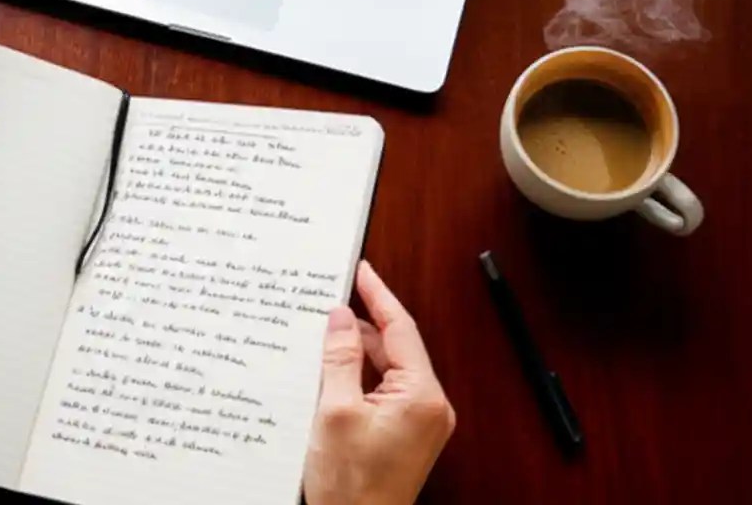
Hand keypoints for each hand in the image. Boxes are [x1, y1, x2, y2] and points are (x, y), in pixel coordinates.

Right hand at [303, 261, 455, 504]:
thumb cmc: (350, 486)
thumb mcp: (335, 412)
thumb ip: (339, 359)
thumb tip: (340, 317)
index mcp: (422, 396)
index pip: (400, 329)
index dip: (378, 295)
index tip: (361, 269)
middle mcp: (430, 406)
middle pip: (394, 348)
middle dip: (361, 324)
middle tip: (328, 299)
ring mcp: (420, 422)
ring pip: (387, 369)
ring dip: (356, 353)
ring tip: (321, 334)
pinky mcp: (405, 434)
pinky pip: (384, 391)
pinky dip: (359, 377)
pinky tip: (331, 370)